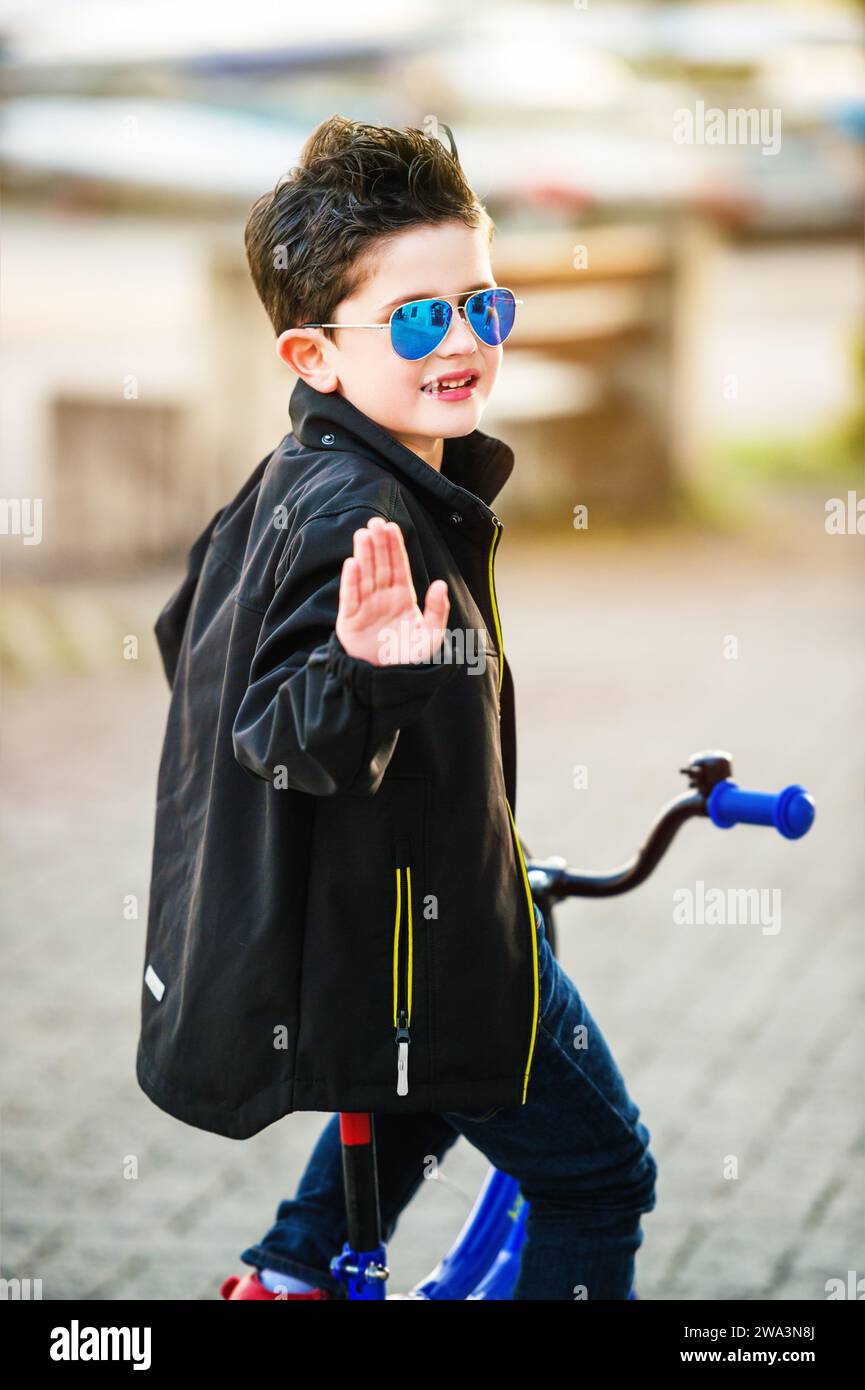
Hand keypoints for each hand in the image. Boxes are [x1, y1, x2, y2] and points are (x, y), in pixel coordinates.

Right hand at [336, 517, 449, 666]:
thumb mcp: (431, 637)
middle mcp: (383, 599)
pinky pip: (350, 597)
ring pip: (365, 576)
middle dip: (378, 544)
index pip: (398, 567)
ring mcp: (365, 608)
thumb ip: (437, 611)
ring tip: (363, 534)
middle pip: (380, 566)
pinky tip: (352, 563)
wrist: (388, 685)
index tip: (391, 527)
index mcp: (402, 598)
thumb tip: (439, 584)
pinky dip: (351, 581)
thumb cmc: (411, 661)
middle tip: (375, 523)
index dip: (394, 547)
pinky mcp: (350, 621)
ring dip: (364, 555)